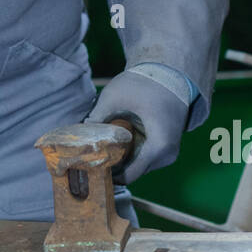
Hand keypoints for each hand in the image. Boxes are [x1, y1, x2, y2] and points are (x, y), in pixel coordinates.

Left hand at [83, 68, 187, 184]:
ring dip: (120, 157)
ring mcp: (168, 154)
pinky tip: (117, 139)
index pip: (128, 176)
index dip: (106, 171)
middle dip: (111, 164)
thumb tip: (79, 134)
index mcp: (158, 146)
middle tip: (91, 154)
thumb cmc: (146, 84)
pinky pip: (143, 158)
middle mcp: (166, 156)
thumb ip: (98, 116)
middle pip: (131, 172)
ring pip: (137, 166)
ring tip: (103, 144)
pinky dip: (129, 152)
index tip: (89, 164)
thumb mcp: (116, 96)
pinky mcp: (165, 149)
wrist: (172, 75)